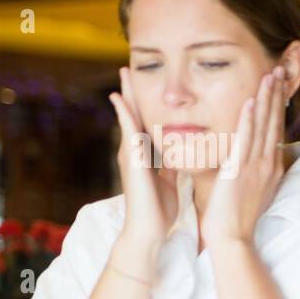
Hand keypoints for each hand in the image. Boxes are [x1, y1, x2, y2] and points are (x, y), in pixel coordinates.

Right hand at [109, 67, 178, 253]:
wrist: (149, 229)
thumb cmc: (160, 210)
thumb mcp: (170, 182)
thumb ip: (171, 167)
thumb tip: (180, 156)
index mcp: (146, 156)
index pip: (147, 123)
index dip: (146, 105)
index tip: (147, 86)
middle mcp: (135, 151)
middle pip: (135, 114)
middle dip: (132, 92)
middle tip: (128, 68)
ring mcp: (131, 154)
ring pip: (129, 118)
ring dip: (126, 95)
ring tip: (123, 73)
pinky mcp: (131, 160)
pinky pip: (127, 131)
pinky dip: (123, 113)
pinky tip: (118, 98)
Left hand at [201, 67, 287, 247]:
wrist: (232, 237)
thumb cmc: (237, 219)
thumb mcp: (252, 191)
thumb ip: (254, 171)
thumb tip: (255, 161)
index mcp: (270, 167)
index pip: (276, 130)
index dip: (278, 106)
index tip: (278, 86)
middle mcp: (268, 164)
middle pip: (274, 122)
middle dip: (277, 95)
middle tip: (280, 69)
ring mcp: (256, 167)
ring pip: (264, 126)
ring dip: (267, 99)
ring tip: (270, 75)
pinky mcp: (241, 171)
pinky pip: (246, 140)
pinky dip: (249, 120)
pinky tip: (250, 101)